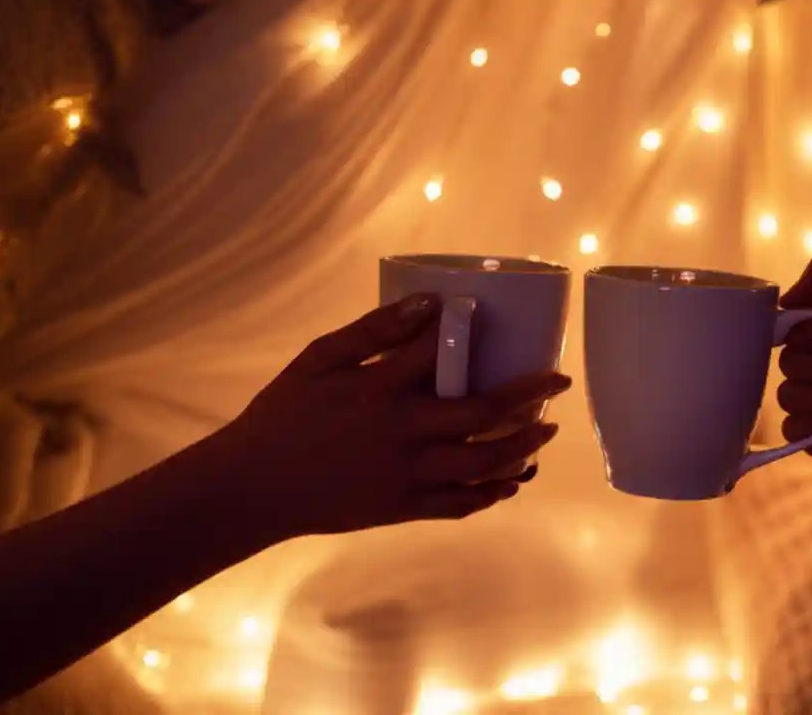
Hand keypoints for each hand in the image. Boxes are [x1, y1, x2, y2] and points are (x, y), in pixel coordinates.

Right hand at [208, 294, 571, 539]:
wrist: (252, 487)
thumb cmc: (284, 413)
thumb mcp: (318, 359)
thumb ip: (372, 331)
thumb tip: (430, 302)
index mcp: (377, 388)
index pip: (441, 355)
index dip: (478, 337)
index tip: (507, 326)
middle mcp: (399, 433)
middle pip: (481, 416)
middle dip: (529, 397)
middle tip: (559, 383)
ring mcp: (403, 476)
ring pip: (480, 465)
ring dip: (522, 447)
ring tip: (545, 431)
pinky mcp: (401, 509)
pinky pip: (459, 504)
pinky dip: (492, 493)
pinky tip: (512, 480)